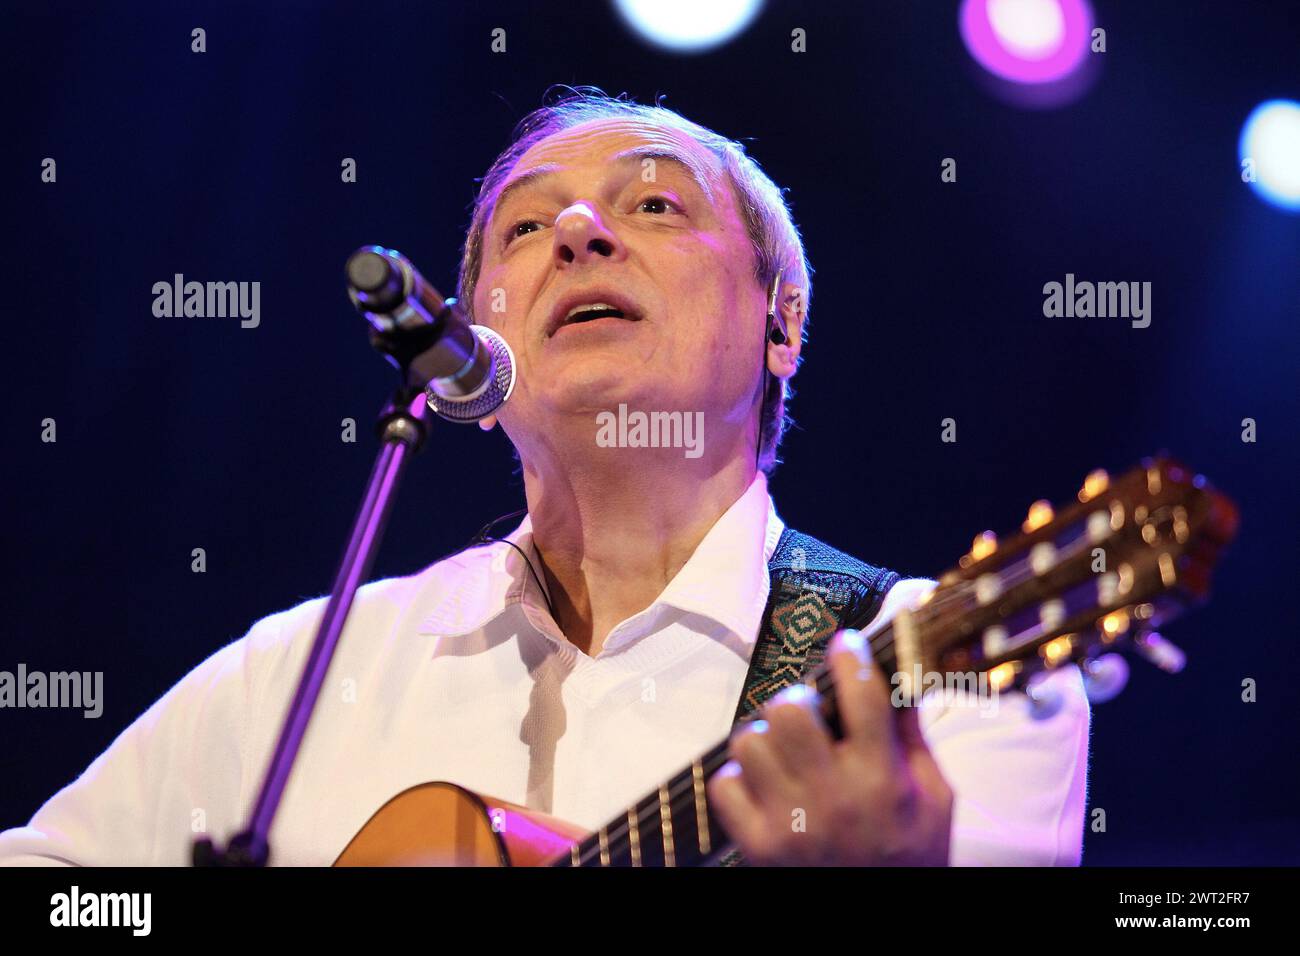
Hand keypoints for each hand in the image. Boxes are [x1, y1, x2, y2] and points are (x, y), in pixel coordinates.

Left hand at [707, 628, 952, 865]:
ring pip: (749, 741)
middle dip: (798, 701)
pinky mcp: (756, 845)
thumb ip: (914, 737)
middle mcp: (832, 797)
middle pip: (789, 708)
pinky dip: (740, 782)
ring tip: (786, 757)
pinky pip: (725, 784)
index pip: (862, 694)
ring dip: (765, 741)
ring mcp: (789, 822)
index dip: (851, 655)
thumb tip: (901, 674)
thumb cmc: (910, 855)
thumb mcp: (934, 798)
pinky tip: (766, 791)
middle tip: (809, 714)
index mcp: (882, 779)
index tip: (846, 644)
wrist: (883, 923)